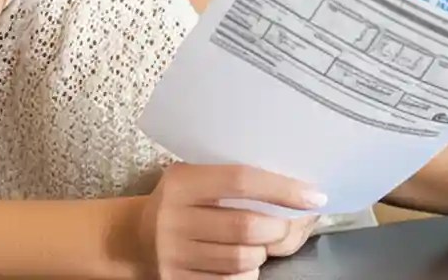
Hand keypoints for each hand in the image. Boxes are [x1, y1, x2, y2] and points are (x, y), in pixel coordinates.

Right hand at [141, 163, 325, 278]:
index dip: (282, 189)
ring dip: (264, 252)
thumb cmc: (180, 201)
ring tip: (262, 242)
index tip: (314, 196)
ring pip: (241, 259)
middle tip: (290, 224)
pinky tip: (245, 262)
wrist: (133, 238)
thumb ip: (234, 179)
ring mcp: (174, 255)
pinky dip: (248, 273)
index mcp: (183, 182)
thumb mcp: (196, 178)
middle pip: (246, 226)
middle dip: (280, 227)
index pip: (241, 180)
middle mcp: (174, 218)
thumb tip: (299, 191)